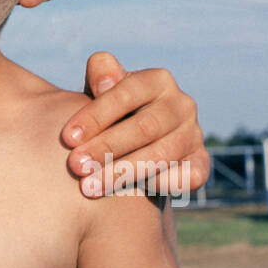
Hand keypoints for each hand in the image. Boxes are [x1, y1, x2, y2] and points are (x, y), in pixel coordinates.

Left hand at [61, 53, 209, 197]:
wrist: (135, 144)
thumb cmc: (110, 113)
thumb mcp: (100, 90)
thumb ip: (100, 74)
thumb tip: (105, 82)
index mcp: (157, 80)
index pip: (126, 94)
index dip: (95, 116)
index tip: (67, 138)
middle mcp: (182, 104)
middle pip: (144, 127)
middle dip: (106, 148)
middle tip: (76, 166)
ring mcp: (194, 134)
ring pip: (161, 155)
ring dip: (123, 172)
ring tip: (89, 186)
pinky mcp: (200, 163)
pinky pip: (187, 176)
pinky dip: (161, 184)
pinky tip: (132, 193)